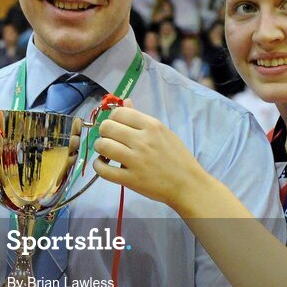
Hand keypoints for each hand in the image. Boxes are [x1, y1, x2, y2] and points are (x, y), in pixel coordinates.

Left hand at [92, 101, 208, 208]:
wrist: (188, 184)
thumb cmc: (177, 157)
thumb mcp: (164, 132)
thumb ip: (141, 117)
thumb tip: (125, 102)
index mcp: (151, 126)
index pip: (119, 113)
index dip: (113, 119)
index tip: (116, 127)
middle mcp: (142, 140)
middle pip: (107, 127)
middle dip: (104, 132)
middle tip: (110, 140)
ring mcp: (136, 160)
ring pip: (102, 145)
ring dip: (100, 148)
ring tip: (106, 152)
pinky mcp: (130, 179)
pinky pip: (103, 170)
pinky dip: (98, 166)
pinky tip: (104, 165)